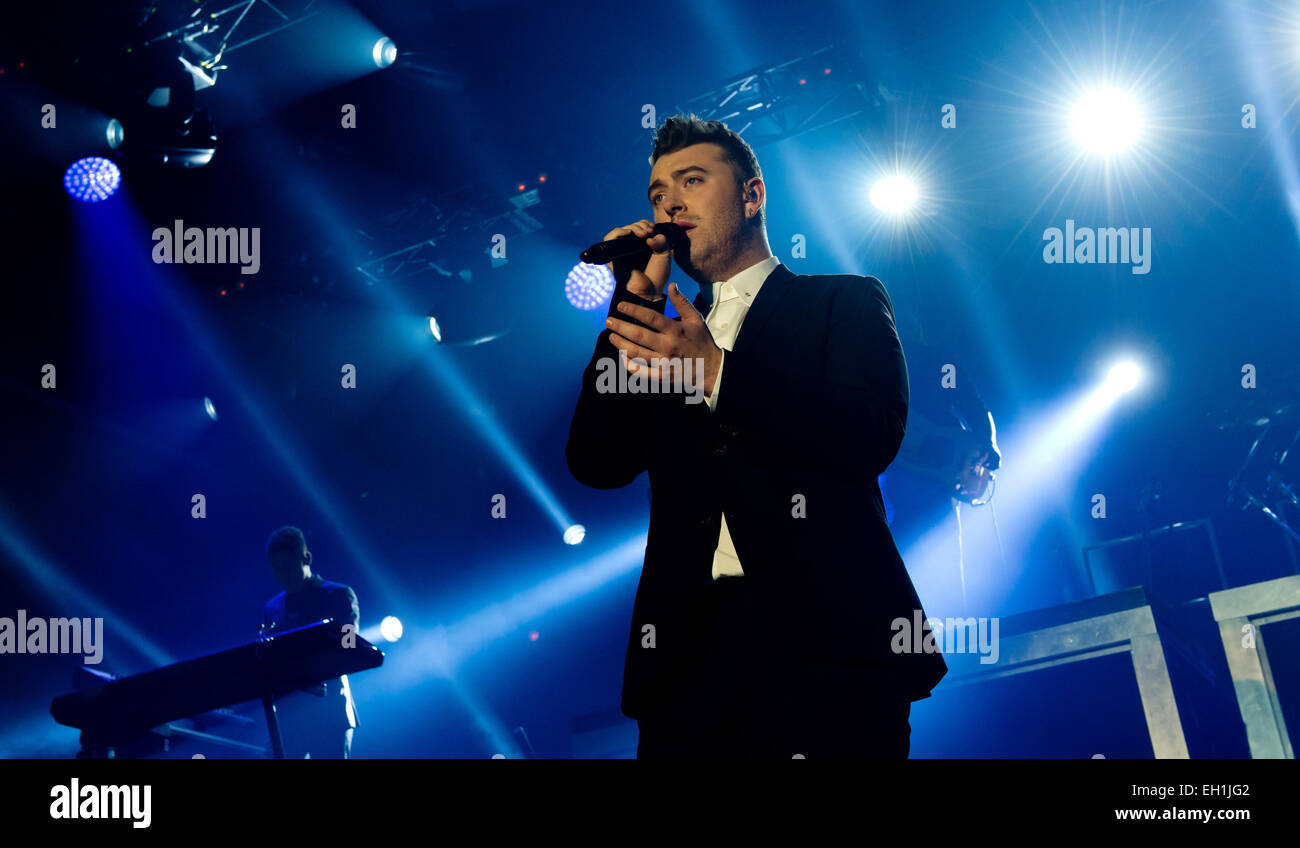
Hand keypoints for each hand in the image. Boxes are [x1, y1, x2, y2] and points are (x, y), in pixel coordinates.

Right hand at [602, 219, 672, 298]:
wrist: (648, 291)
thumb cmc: (656, 276)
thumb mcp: (664, 255)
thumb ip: (661, 240)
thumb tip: (650, 236)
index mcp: (642, 246)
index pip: (640, 227)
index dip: (646, 224)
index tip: (654, 230)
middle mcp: (630, 247)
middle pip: (631, 227)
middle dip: (641, 225)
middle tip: (649, 232)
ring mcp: (621, 251)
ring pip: (621, 230)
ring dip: (632, 227)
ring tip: (643, 233)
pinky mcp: (612, 255)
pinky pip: (609, 239)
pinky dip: (618, 232)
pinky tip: (629, 233)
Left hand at [605, 282, 722, 394]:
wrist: (712, 370)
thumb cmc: (702, 342)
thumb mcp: (695, 319)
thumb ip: (682, 302)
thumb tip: (672, 285)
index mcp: (675, 330)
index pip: (650, 317)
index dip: (633, 310)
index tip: (620, 306)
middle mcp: (668, 346)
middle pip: (638, 335)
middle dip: (620, 327)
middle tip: (608, 321)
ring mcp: (664, 363)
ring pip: (636, 353)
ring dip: (621, 344)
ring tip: (611, 336)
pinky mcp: (662, 376)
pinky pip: (641, 371)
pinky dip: (630, 365)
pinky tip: (623, 356)